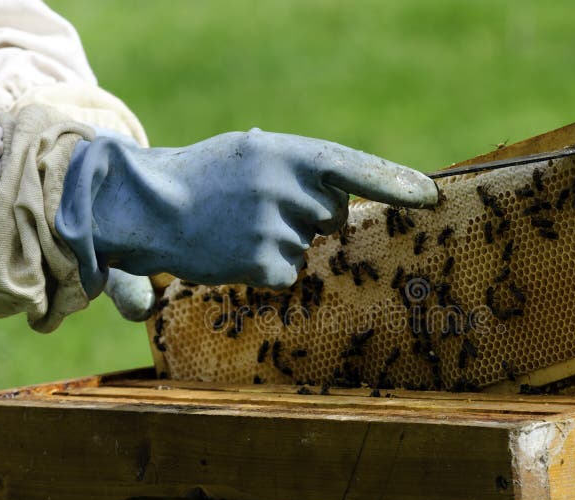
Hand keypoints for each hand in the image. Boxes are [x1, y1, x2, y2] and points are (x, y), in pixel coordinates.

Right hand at [56, 128, 437, 290]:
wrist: (143, 206)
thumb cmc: (203, 178)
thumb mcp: (251, 155)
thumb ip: (298, 171)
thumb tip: (340, 201)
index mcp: (283, 151)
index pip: (351, 166)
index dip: (394, 182)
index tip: (430, 196)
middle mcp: (284, 187)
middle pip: (331, 215)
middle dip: (310, 216)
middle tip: (262, 207)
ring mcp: (273, 227)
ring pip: (305, 245)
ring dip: (279, 241)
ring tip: (235, 228)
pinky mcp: (262, 264)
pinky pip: (286, 273)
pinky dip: (264, 268)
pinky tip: (232, 253)